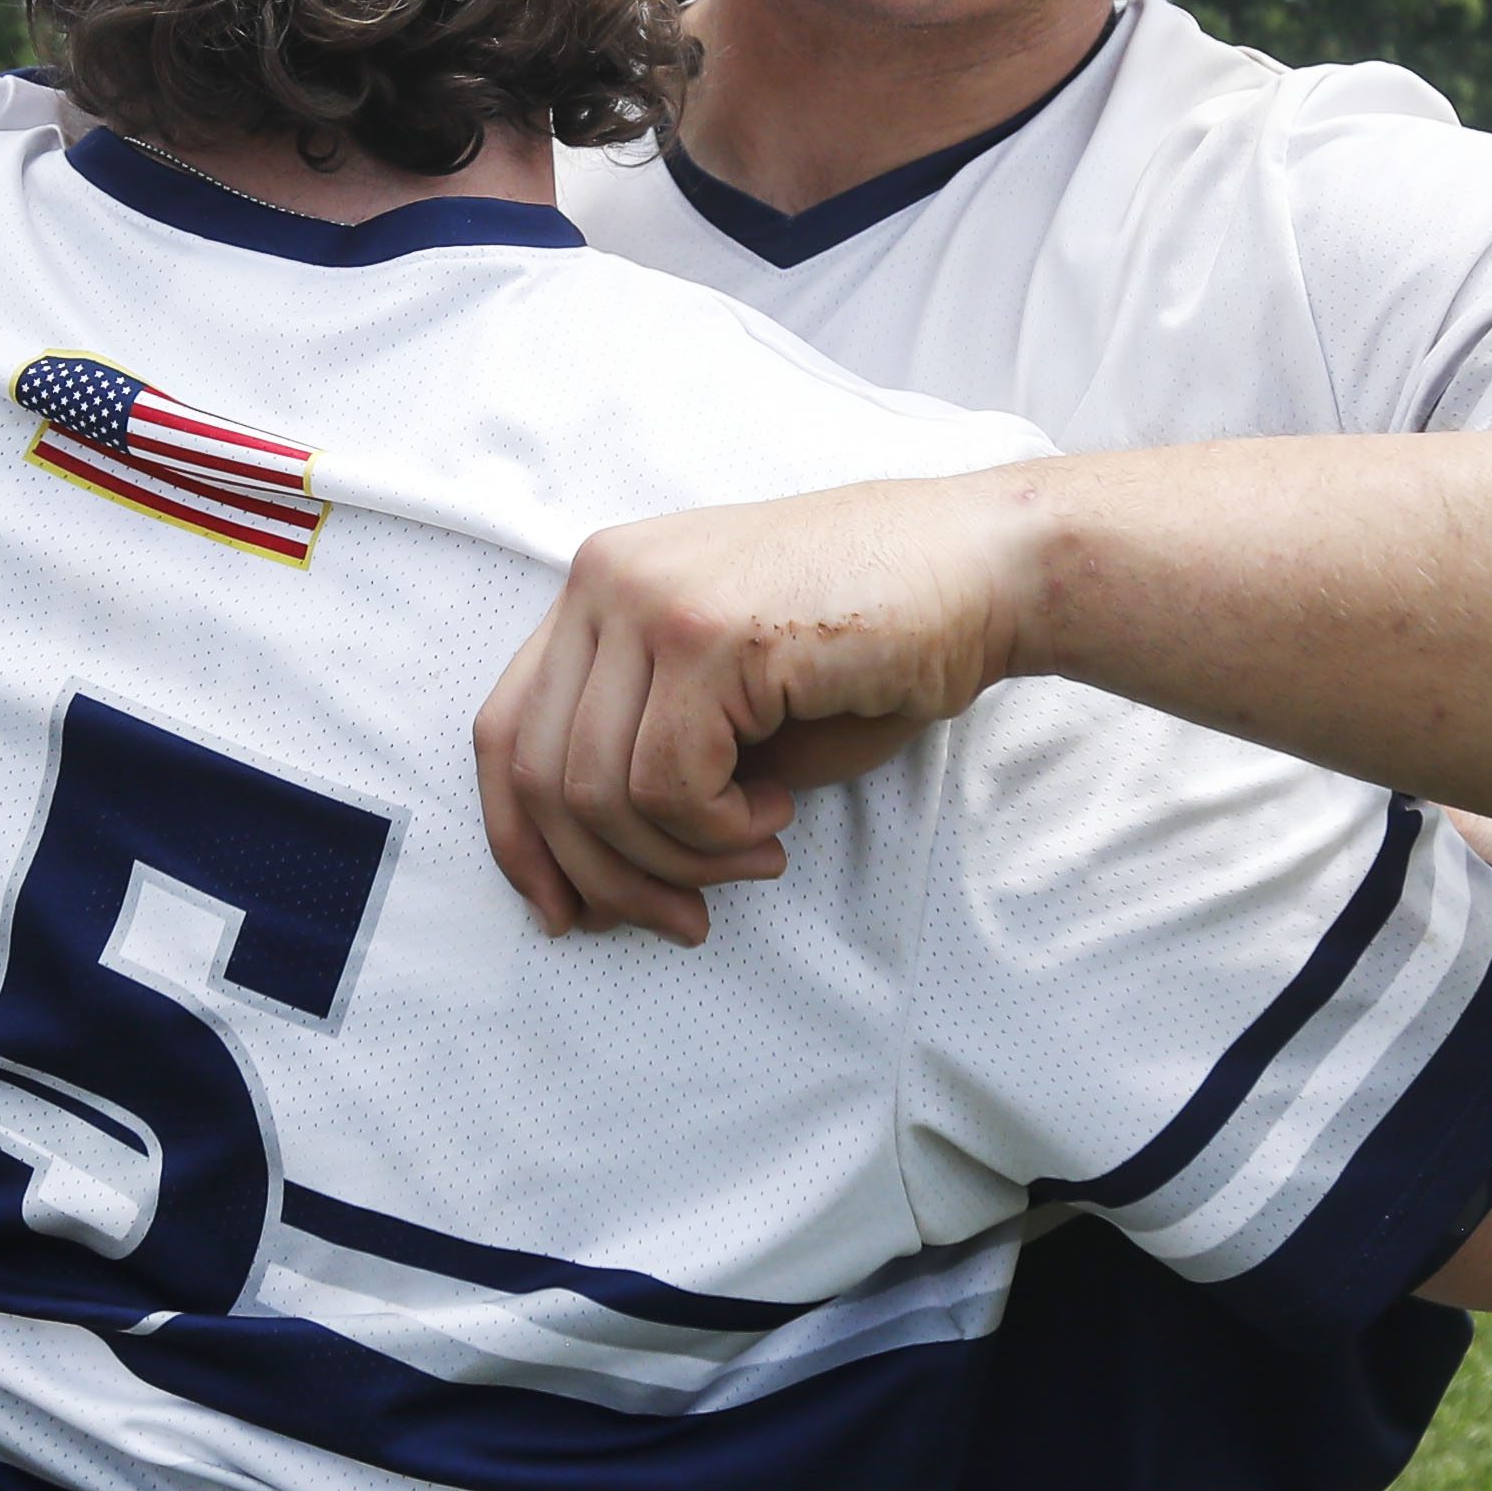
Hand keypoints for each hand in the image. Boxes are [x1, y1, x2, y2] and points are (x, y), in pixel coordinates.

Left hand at [473, 470, 1042, 941]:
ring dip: (682, 859)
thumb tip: (587, 889)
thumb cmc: (875, 647)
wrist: (986, 570)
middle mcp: (605, 578)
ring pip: (599, 792)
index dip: (521, 842)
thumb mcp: (734, 709)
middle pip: (537, 773)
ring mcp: (648, 596)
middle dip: (607, 877)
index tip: (570, 916)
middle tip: (683, 919)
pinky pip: (667, 786)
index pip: (505, 730)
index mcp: (601, 588)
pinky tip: (779, 813)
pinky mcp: (704, 631)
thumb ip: (650, 768)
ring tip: (757, 852)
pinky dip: (720, 833)